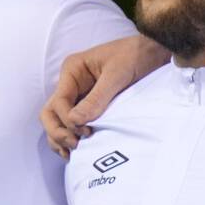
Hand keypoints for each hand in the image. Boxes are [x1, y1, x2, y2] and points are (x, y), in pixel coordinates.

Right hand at [40, 35, 169, 158]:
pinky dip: (70, 137)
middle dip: (57, 131)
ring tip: (73, 153)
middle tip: (75, 145)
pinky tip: (76, 151)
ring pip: (57, 121)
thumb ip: (97, 98)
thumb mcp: (117, 75)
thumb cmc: (134, 56)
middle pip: (50, 113)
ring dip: (60, 137)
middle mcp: (71, 84)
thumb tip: (75, 122)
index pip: (58, 102)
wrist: (154, 51)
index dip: (67, 120)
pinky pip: (72, 123)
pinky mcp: (89, 106)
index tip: (86, 131)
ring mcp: (78, 96)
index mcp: (72, 71)